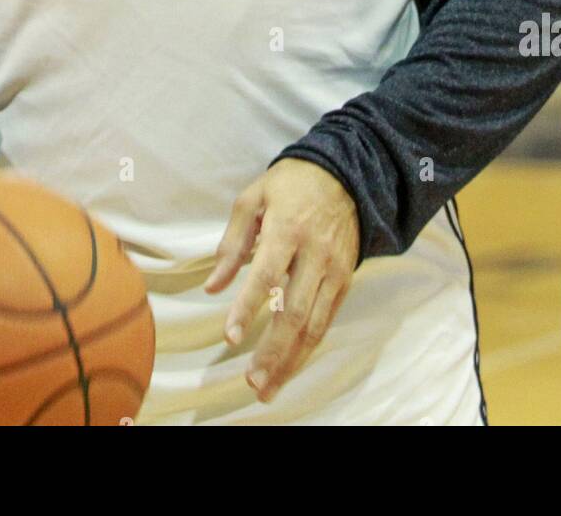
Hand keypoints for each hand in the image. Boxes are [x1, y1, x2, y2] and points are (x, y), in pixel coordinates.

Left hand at [205, 158, 359, 402]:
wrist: (346, 174)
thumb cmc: (291, 185)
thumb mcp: (253, 198)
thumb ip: (232, 243)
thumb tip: (213, 286)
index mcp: (287, 228)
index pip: (266, 275)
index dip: (247, 308)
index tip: (229, 336)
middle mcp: (314, 253)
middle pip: (294, 310)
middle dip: (273, 350)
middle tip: (252, 380)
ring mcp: (334, 269)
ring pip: (314, 323)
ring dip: (292, 359)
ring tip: (269, 386)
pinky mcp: (346, 279)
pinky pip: (328, 319)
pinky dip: (310, 346)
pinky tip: (292, 365)